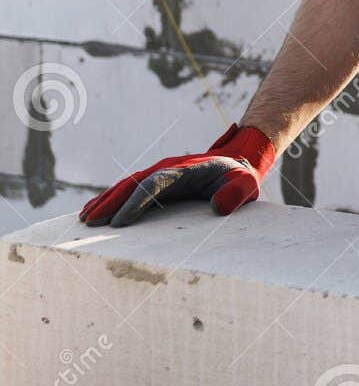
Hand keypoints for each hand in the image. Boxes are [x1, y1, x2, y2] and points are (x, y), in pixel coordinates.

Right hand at [78, 124, 276, 227]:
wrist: (239, 162)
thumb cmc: (240, 177)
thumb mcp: (246, 183)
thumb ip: (236, 193)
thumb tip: (218, 207)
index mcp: (185, 169)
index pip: (154, 184)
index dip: (136, 202)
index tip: (120, 222)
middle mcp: (167, 169)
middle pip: (133, 184)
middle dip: (111, 203)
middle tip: (90, 223)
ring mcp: (160, 173)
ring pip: (127, 185)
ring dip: (106, 201)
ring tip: (85, 219)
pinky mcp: (158, 182)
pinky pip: (131, 189)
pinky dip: (113, 199)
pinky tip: (97, 210)